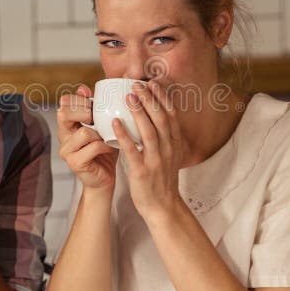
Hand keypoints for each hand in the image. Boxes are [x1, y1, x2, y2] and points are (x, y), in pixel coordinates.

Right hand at [57, 85, 118, 190]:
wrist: (104, 180)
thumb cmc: (104, 151)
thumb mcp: (100, 126)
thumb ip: (92, 108)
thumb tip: (83, 88)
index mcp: (67, 125)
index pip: (64, 103)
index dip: (79, 99)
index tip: (93, 103)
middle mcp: (63, 137)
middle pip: (65, 113)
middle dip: (85, 111)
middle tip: (98, 118)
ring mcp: (67, 151)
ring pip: (84, 132)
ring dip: (101, 133)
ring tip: (108, 136)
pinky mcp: (75, 162)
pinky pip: (93, 147)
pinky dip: (105, 145)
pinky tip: (111, 147)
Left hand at [112, 80, 184, 219]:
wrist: (163, 207)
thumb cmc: (162, 179)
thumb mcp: (170, 155)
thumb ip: (165, 136)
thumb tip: (156, 115)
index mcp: (175, 143)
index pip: (171, 115)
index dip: (162, 98)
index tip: (152, 83)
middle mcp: (168, 149)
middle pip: (160, 119)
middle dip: (149, 99)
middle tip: (136, 85)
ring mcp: (156, 160)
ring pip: (149, 131)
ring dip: (138, 112)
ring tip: (128, 97)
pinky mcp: (142, 171)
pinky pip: (132, 150)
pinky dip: (124, 135)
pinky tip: (114, 123)